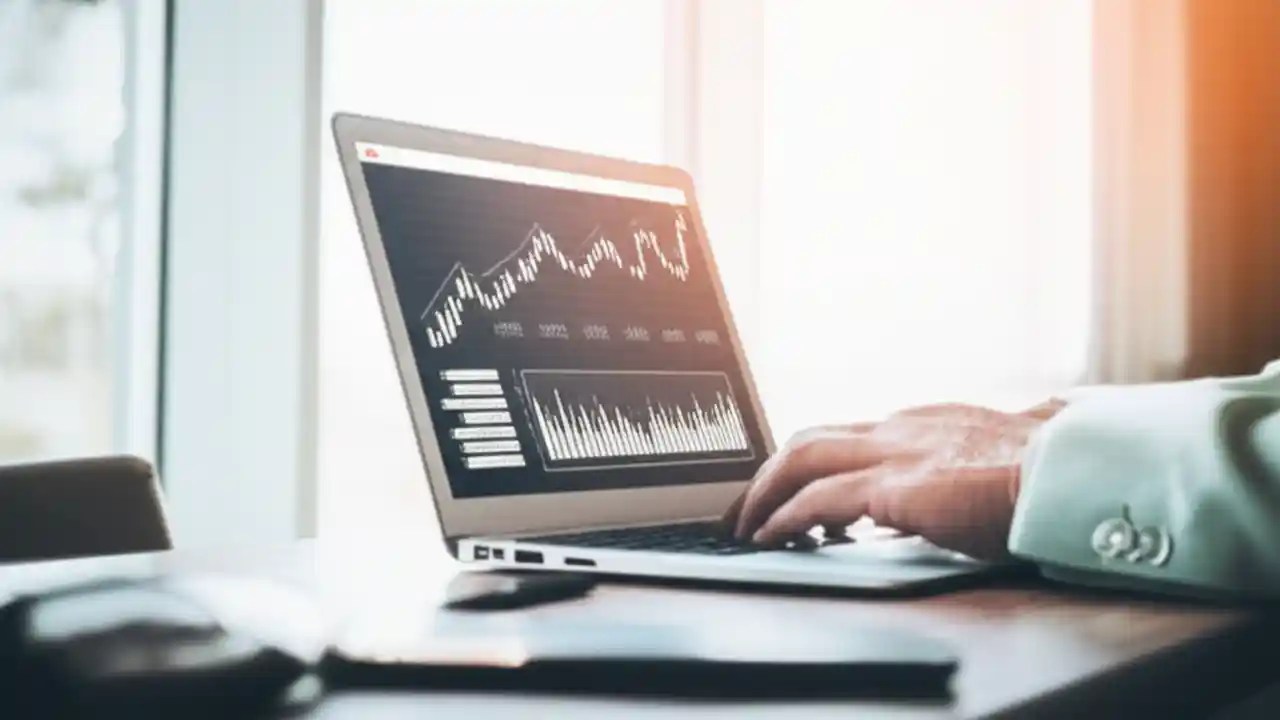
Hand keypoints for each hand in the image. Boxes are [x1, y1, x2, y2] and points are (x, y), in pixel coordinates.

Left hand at [723, 400, 1065, 559]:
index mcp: (930, 423)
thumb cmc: (1057, 476)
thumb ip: (975, 468)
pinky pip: (816, 501)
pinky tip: (769, 537)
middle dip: (771, 471)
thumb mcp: (1006, 462)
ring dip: (764, 493)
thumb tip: (972, 481)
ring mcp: (895, 453)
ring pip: (800, 459)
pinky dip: (784, 517)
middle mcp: (904, 429)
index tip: (799, 491)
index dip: (817, 463)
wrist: (1077, 477)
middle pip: (812, 438)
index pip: (853, 436)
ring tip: (746, 525)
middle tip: (748, 505)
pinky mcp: (893, 487)